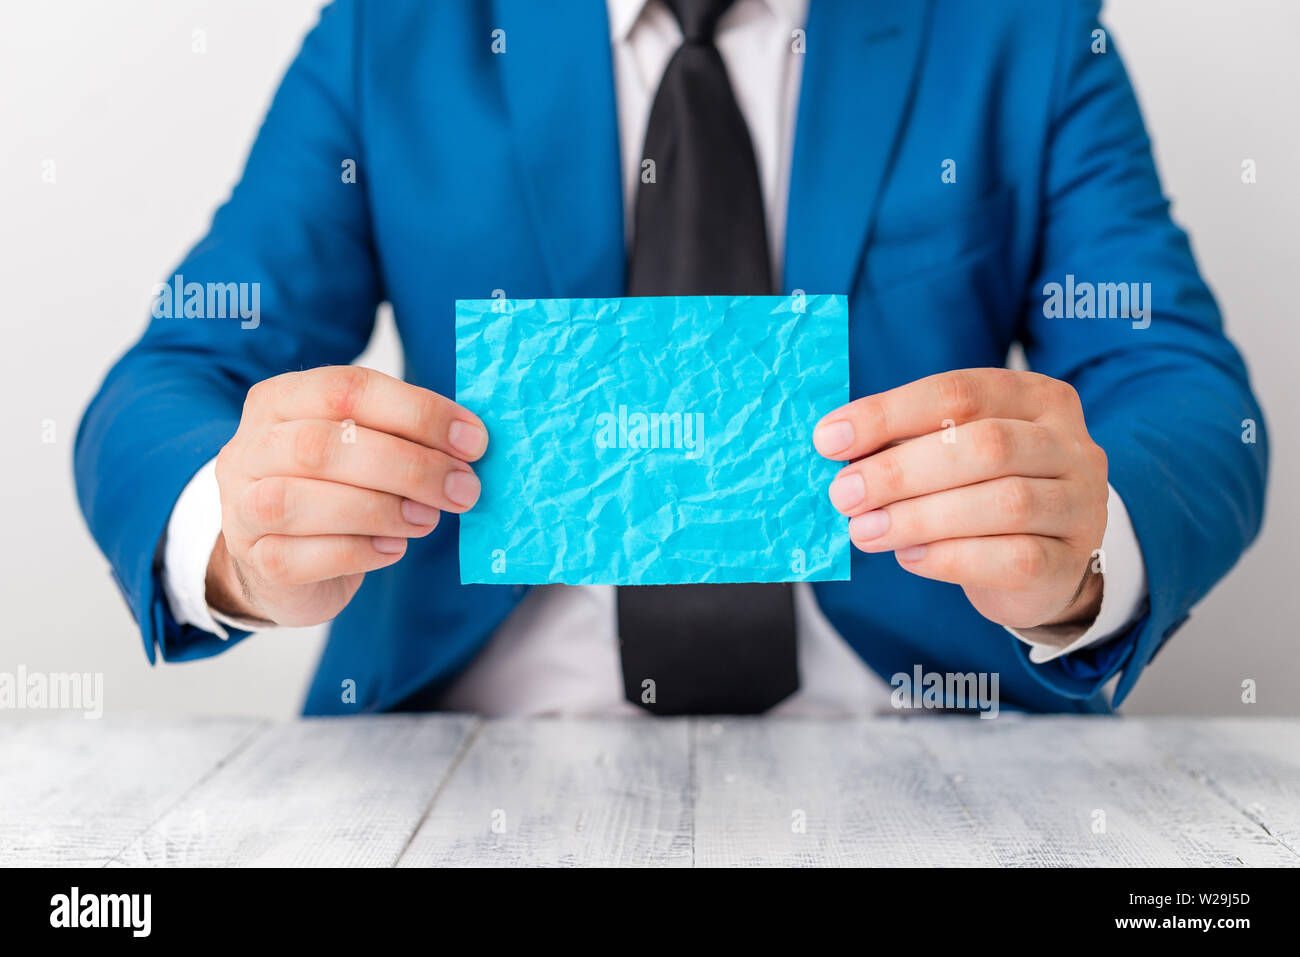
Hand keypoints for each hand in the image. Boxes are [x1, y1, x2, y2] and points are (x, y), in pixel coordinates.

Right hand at [208, 366, 487, 626]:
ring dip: (383, 511)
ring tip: (428, 518)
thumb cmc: (334, 487)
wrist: (281, 557)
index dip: (417, 413)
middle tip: (463, 488)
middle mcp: (251, 448)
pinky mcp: (258, 561)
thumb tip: (471, 441)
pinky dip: (360, 553)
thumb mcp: (363, 444)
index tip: (472, 441)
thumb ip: (404, 434)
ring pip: (303, 502)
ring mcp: (244, 507)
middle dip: (409, 467)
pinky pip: (304, 557)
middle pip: (324, 446)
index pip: (347, 390)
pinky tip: (393, 548)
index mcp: (280, 400)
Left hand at [813, 368, 1107, 630]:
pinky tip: (908, 557)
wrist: (1041, 566)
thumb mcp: (949, 454)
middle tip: (843, 494)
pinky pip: (1014, 558)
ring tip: (864, 531)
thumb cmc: (981, 493)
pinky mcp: (1070, 561)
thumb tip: (836, 447)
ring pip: (1004, 502)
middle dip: (901, 471)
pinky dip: (951, 557)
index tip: (829, 439)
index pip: (960, 392)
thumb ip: (904, 444)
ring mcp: (1079, 504)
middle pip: (985, 445)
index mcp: (1037, 398)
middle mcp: (1069, 445)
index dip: (889, 413)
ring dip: (920, 517)